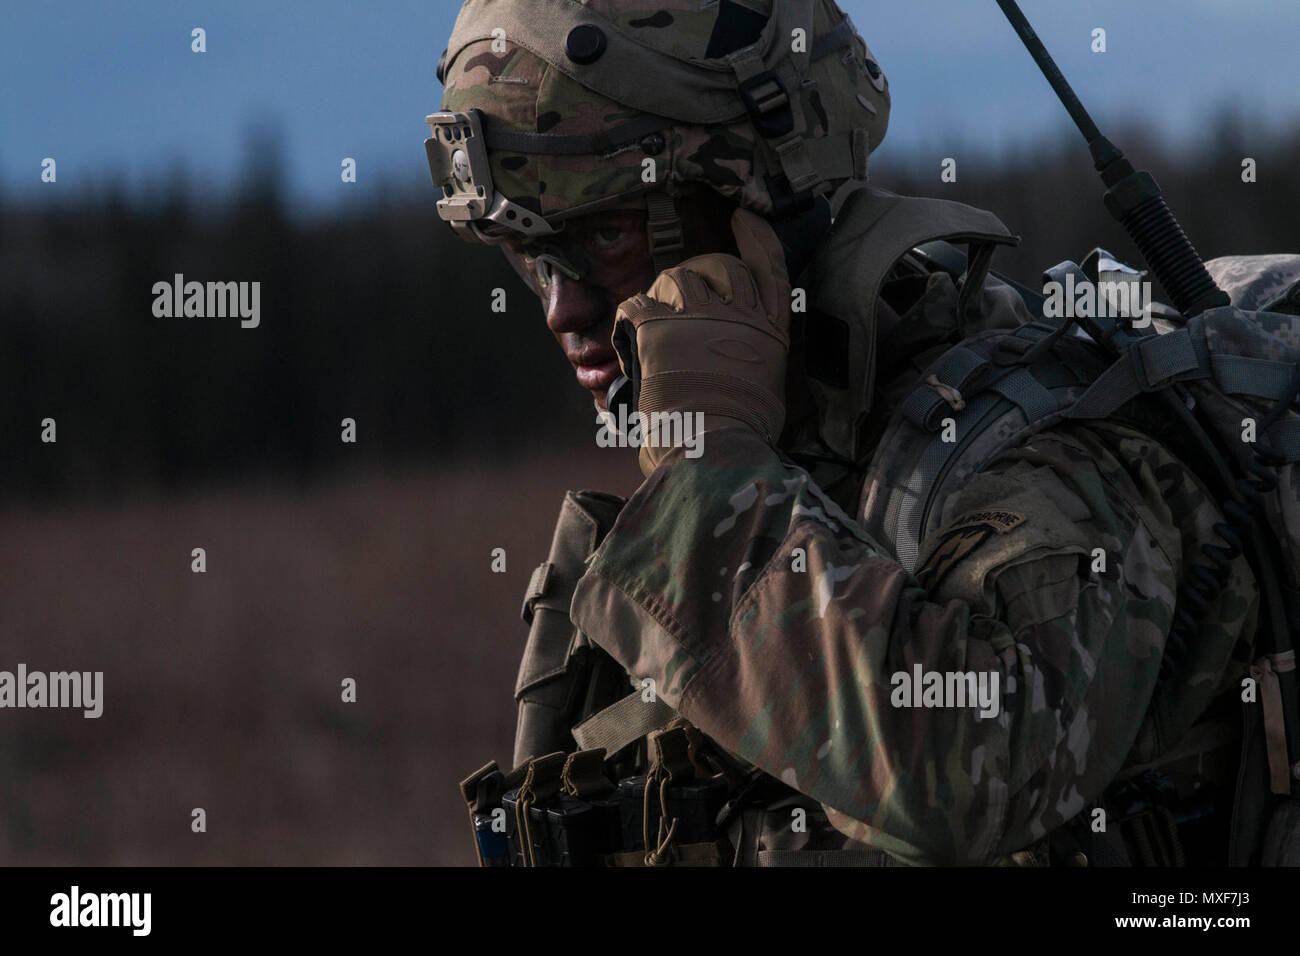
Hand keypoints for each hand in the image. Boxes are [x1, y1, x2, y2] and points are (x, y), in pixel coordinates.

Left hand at [612, 208, 791, 474]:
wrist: (711, 450)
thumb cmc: (737, 437)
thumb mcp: (766, 394)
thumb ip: (752, 365)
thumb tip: (737, 370)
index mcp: (769, 331)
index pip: (769, 267)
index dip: (757, 238)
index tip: (744, 218)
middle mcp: (739, 313)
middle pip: (720, 265)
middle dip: (702, 271)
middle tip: (684, 293)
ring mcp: (698, 315)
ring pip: (676, 278)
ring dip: (664, 296)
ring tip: (656, 325)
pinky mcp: (658, 325)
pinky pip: (637, 303)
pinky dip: (630, 316)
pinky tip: (630, 336)